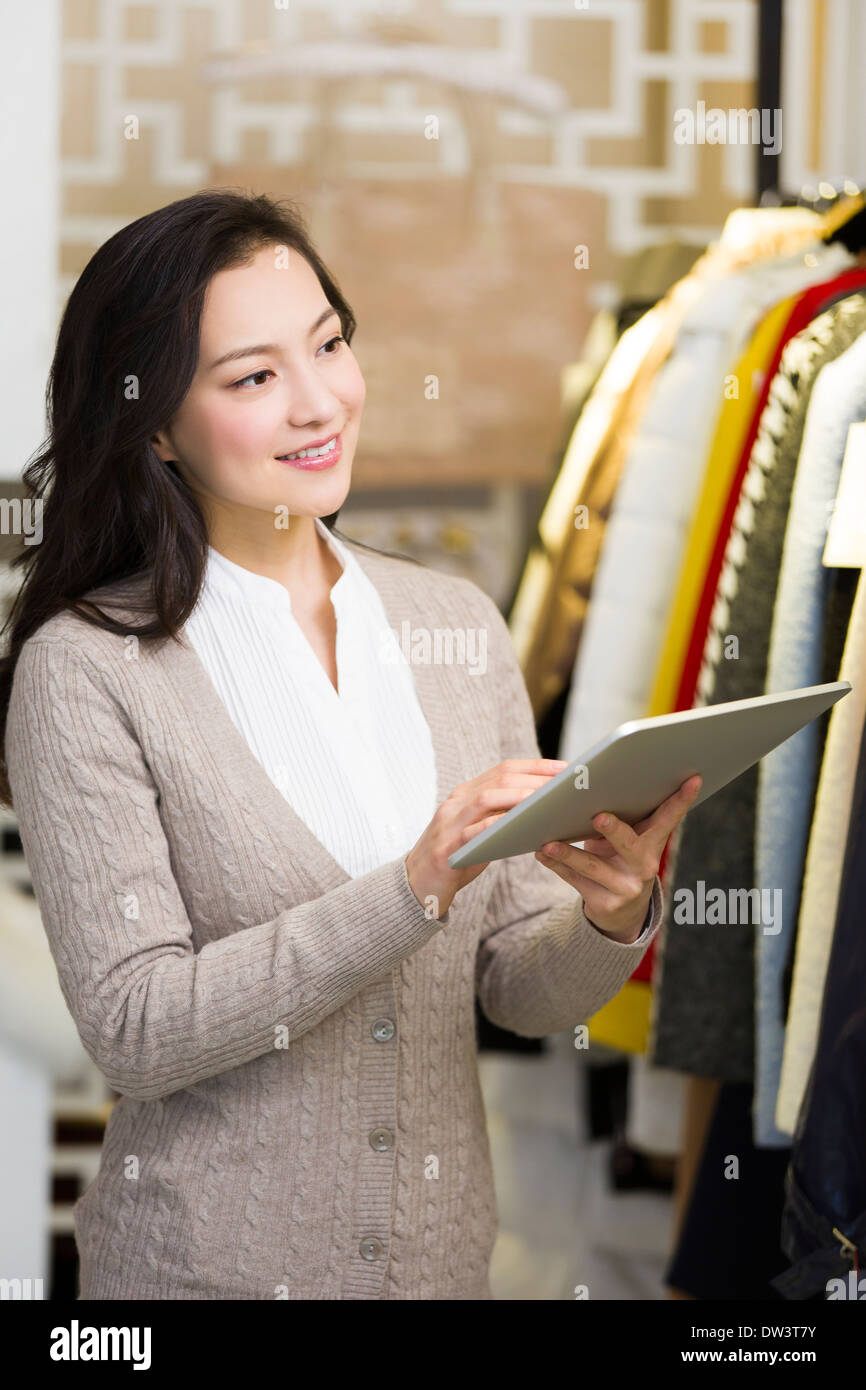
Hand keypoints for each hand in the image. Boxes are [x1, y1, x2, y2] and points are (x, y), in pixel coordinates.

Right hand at [404, 758, 569, 918]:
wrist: (417, 885)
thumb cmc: (457, 858)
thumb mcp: (480, 832)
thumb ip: (503, 818)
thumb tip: (544, 813)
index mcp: (466, 794)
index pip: (504, 769)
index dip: (536, 766)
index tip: (565, 768)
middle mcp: (456, 802)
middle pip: (499, 778)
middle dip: (535, 777)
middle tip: (565, 783)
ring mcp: (449, 823)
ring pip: (487, 798)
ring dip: (520, 796)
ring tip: (548, 800)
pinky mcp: (446, 848)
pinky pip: (474, 831)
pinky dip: (498, 825)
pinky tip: (521, 826)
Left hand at [533, 775, 702, 942]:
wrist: (621, 910)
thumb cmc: (620, 859)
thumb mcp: (630, 840)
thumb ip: (626, 818)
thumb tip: (599, 781)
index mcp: (653, 845)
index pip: (669, 819)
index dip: (682, 799)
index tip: (693, 778)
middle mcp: (644, 867)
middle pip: (630, 846)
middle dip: (614, 831)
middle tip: (598, 816)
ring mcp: (625, 888)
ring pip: (594, 868)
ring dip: (569, 854)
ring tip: (548, 842)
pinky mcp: (605, 904)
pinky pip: (576, 882)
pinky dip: (557, 866)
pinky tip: (541, 853)